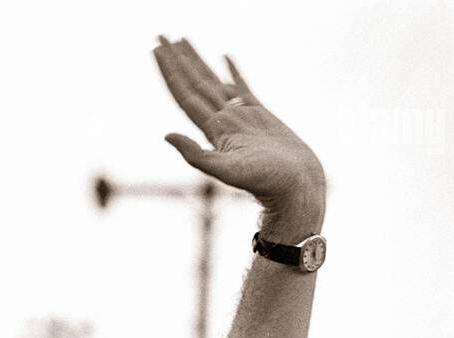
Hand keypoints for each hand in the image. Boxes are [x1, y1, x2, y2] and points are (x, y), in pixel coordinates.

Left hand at [153, 37, 324, 225]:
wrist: (296, 186)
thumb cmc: (267, 182)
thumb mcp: (228, 171)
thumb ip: (197, 156)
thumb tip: (167, 135)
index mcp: (213, 130)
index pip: (185, 95)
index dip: (170, 72)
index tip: (156, 49)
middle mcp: (223, 121)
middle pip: (194, 83)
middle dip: (177, 60)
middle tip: (161, 36)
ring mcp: (241, 117)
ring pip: (213, 82)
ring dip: (196, 62)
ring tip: (182, 41)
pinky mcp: (261, 115)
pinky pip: (242, 87)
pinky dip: (232, 71)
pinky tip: (224, 58)